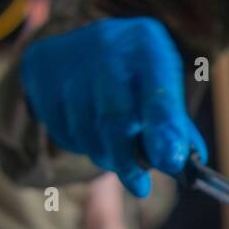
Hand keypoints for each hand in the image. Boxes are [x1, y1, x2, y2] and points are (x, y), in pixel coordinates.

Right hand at [20, 17, 206, 196]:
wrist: (80, 42)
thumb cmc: (134, 70)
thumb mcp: (161, 81)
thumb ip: (174, 121)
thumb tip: (185, 163)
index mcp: (147, 44)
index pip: (157, 91)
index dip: (164, 129)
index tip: (170, 162)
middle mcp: (107, 47)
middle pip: (115, 115)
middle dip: (128, 158)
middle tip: (140, 186)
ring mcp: (71, 63)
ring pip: (87, 129)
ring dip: (106, 154)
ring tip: (118, 155)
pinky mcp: (42, 79)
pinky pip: (63, 130)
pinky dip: (82, 144)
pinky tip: (92, 134)